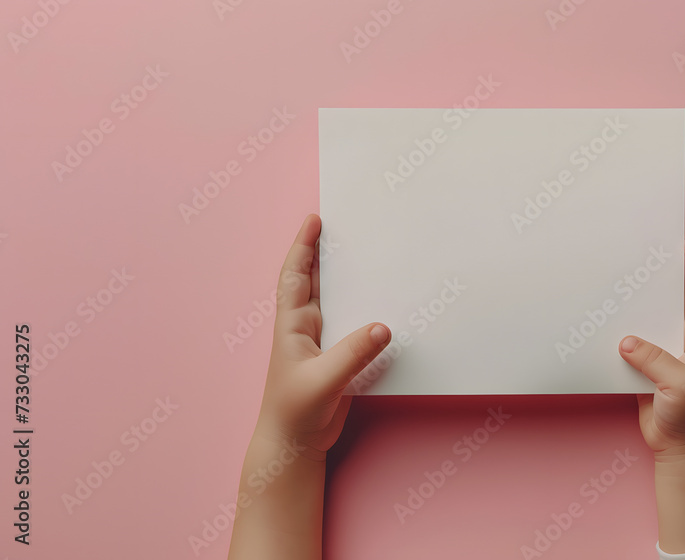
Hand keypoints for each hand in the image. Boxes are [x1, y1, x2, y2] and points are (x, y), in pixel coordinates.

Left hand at [254, 214, 390, 460]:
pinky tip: (386, 307)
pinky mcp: (339, 359)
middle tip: (349, 229)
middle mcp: (307, 329)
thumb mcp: (323, 381)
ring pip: (338, 303)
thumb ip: (352, 354)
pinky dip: (368, 313)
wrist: (294, 445)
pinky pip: (355, 327)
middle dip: (329, 254)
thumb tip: (383, 327)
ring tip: (372, 259)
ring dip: (351, 283)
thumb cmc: (294, 412)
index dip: (303, 247)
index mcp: (293, 326)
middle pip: (318, 282)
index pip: (296, 276)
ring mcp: (323, 344)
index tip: (314, 220)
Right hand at [619, 219, 684, 459]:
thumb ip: (656, 362)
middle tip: (673, 226)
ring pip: (663, 305)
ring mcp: (671, 346)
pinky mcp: (651, 359)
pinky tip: (616, 299)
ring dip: (655, 282)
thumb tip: (627, 342)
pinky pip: (640, 330)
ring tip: (643, 252)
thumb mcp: (681, 388)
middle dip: (683, 259)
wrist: (682, 448)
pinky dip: (630, 313)